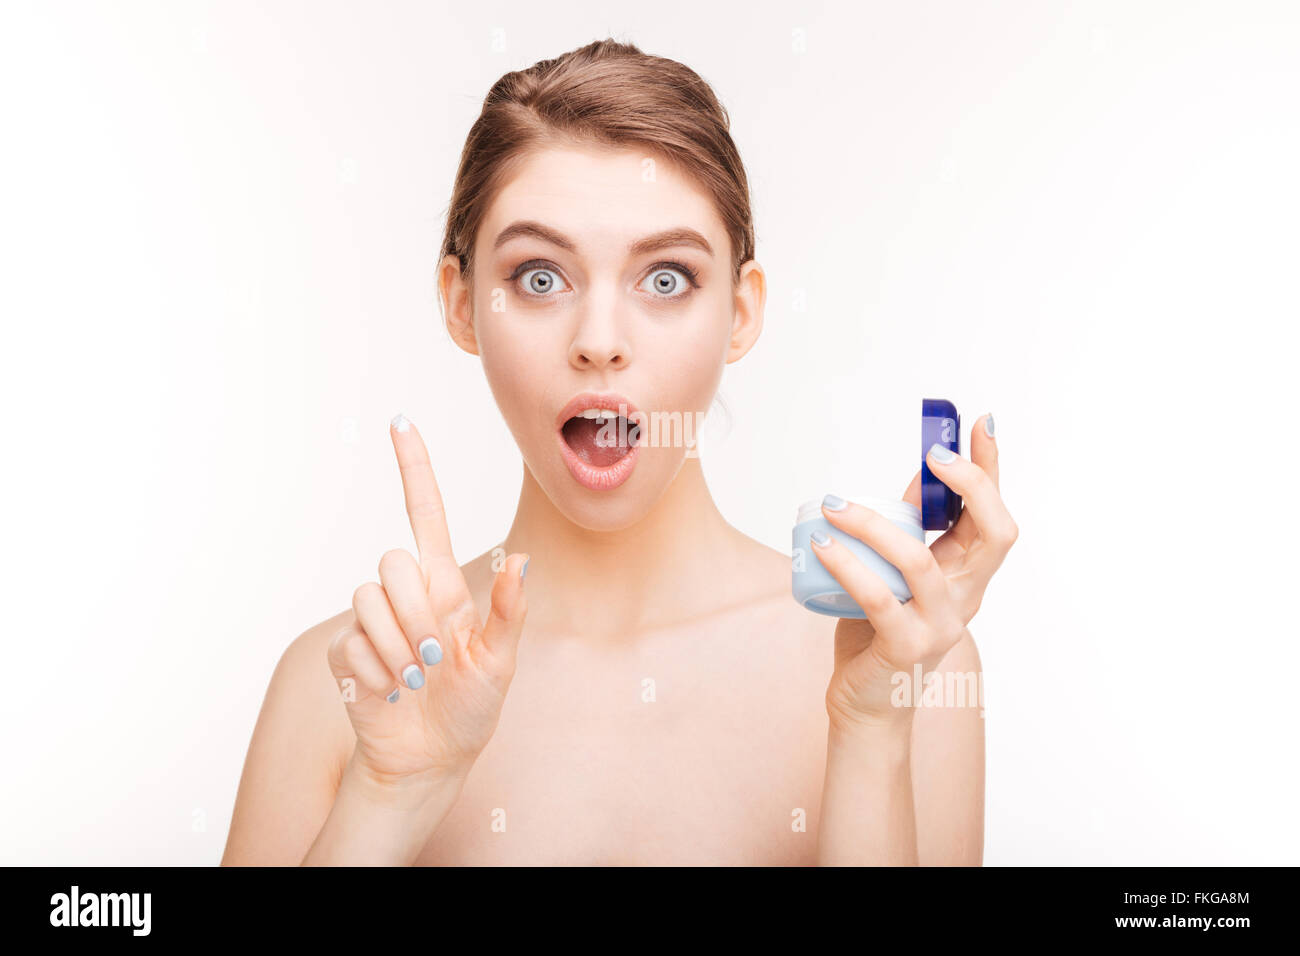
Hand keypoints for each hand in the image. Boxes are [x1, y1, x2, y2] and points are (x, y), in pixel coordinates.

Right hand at [327, 415, 529, 789]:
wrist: (428, 759)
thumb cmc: (470, 708)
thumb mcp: (500, 663)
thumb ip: (508, 613)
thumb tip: (520, 561)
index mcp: (445, 585)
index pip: (426, 514)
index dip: (414, 469)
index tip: (400, 422)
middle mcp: (406, 594)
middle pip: (394, 561)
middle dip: (415, 611)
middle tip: (433, 657)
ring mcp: (370, 620)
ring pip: (369, 599)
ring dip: (397, 646)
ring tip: (414, 679)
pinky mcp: (344, 649)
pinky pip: (352, 640)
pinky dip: (377, 671)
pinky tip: (391, 691)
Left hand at [815, 413, 1017, 728]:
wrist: (869, 706)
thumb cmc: (880, 634)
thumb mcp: (900, 575)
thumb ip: (910, 533)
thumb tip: (920, 477)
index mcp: (967, 576)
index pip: (995, 515)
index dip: (992, 469)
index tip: (981, 424)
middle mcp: (965, 599)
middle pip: (994, 534)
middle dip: (971, 485)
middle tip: (933, 454)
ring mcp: (939, 625)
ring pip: (920, 561)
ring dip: (874, 525)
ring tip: (835, 506)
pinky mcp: (904, 647)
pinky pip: (877, 598)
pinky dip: (847, 564)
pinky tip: (821, 543)